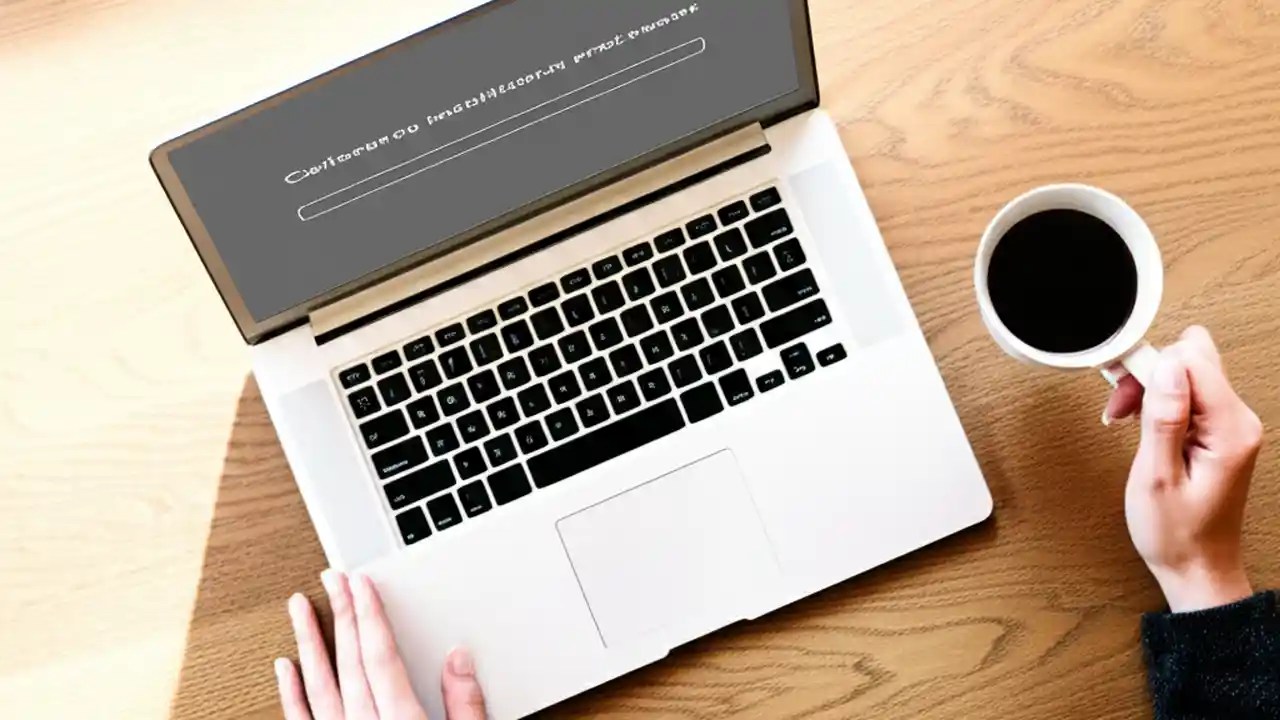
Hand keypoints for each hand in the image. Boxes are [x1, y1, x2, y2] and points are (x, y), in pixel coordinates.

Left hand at [275, 571, 486, 718]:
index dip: (370, 616)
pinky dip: (292, 694)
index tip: (362, 584)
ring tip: (300, 607)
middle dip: (343, 616)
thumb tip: (458, 659)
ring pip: (320, 687)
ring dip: (309, 643)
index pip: (380, 658)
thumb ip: (465, 708)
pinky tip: (284, 666)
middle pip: (351, 663)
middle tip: (333, 578)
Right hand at [1104, 327, 1263, 611]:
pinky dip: (1159, 401)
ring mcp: (1232, 425)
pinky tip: (1142, 422)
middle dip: (1149, 373)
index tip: (1123, 388)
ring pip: (1188, 373)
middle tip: (1122, 405)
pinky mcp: (1219, 431)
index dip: (1151, 367)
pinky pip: (1189, 394)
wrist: (1196, 566)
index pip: (1194, 361)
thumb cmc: (1177, 534)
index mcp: (1230, 430)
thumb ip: (1164, 418)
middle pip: (1193, 360)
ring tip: (1127, 416)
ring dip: (1151, 387)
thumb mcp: (1157, 478)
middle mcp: (1239, 422)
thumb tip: (1167, 367)